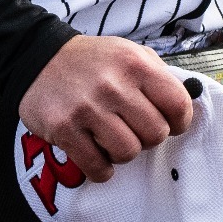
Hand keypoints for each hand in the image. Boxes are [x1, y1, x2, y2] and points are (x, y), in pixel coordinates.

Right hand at [17, 36, 195, 181]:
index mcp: (136, 64)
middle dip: (148, 137)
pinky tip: (96, 153)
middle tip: (133, 128)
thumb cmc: (92, 61)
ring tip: (112, 138)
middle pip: (155, 134)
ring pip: (128, 153)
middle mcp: (114, 85)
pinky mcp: (64, 129)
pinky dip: (101, 169)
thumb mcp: (129, 53)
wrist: (39, 58)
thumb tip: (184, 108)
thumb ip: (158, 76)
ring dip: (123, 153)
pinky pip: (98, 168)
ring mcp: (87, 108)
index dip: (179, 122)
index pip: (179, 106)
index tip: (170, 124)